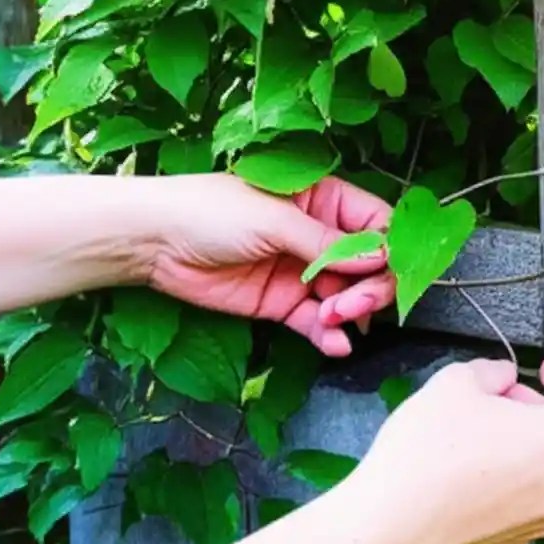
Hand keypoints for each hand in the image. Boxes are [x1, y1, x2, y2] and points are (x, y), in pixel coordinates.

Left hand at [147, 174, 395, 356]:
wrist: (154, 241)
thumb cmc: (210, 211)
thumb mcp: (274, 219)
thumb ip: (327, 243)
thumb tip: (379, 258)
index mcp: (323, 200)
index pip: (376, 224)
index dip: (389, 249)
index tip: (388, 272)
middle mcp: (319, 235)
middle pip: (369, 266)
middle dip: (371, 287)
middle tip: (353, 305)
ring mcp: (302, 272)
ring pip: (348, 296)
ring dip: (351, 312)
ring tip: (334, 320)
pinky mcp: (282, 303)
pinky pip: (317, 322)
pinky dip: (331, 335)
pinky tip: (335, 344)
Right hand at [345, 356, 543, 543]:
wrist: (389, 526)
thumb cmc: (425, 456)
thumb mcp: (455, 382)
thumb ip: (492, 370)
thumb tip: (503, 377)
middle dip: (537, 410)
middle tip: (497, 399)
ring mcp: (541, 520)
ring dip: (521, 446)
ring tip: (474, 437)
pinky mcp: (514, 541)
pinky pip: (523, 499)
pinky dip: (506, 479)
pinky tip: (466, 471)